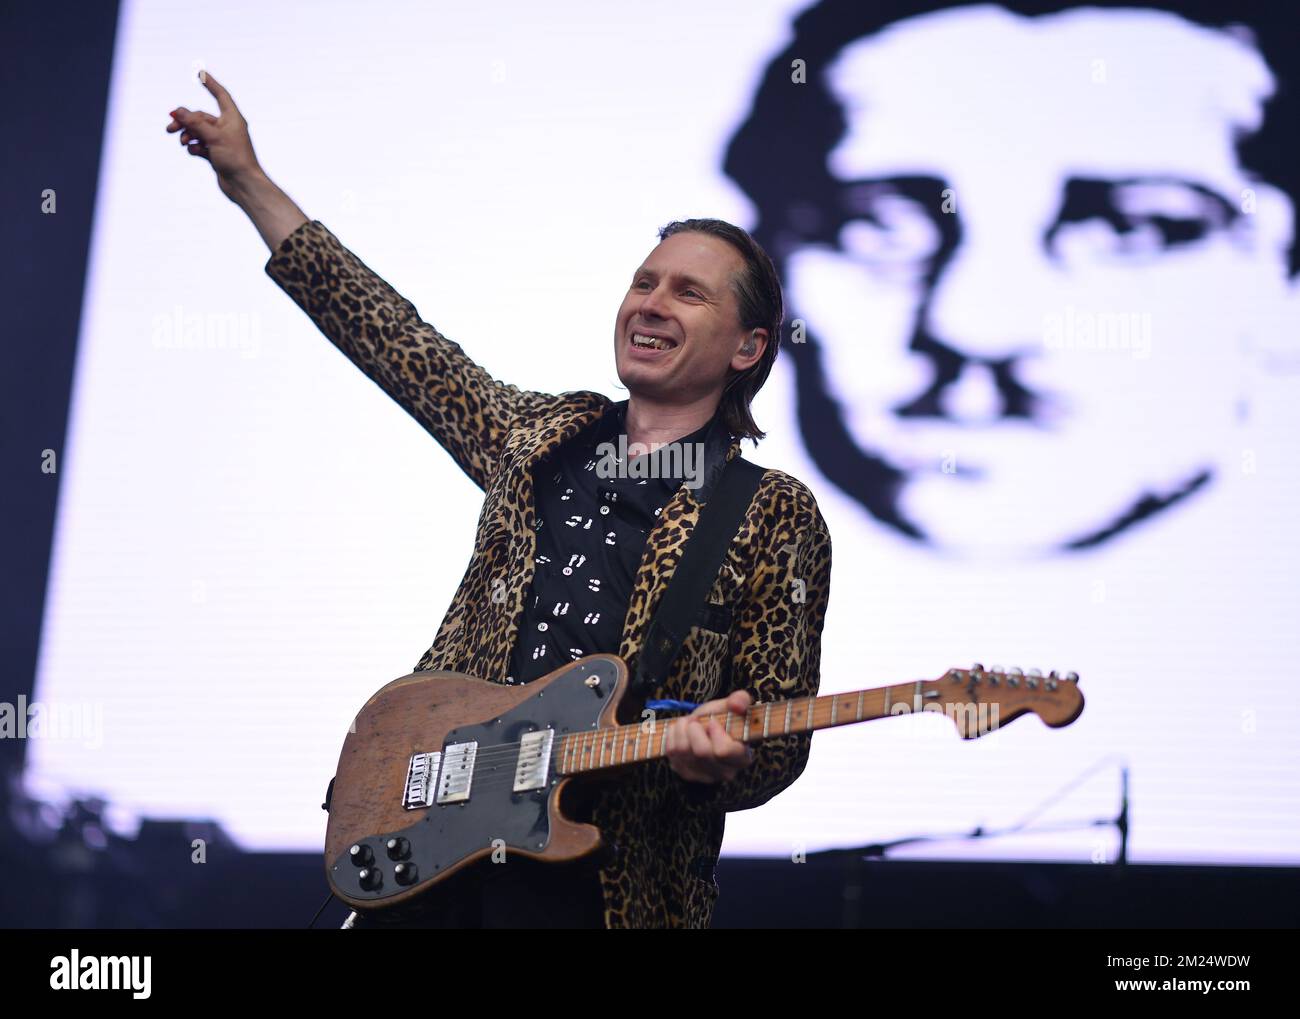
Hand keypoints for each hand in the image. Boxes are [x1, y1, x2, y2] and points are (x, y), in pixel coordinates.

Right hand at [166, 70, 262, 200]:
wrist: (244, 185)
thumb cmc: (235, 159)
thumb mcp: (213, 137)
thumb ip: (194, 123)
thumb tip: (177, 111)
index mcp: (233, 118)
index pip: (220, 95)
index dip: (210, 83)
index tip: (200, 72)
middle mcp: (228, 128)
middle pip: (200, 117)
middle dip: (185, 121)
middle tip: (170, 127)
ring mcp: (221, 142)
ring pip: (198, 132)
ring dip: (187, 135)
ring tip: (183, 141)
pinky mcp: (216, 155)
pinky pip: (200, 145)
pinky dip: (195, 147)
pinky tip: (195, 152)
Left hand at [665, 690, 755, 783]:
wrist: (705, 729)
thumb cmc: (722, 719)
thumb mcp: (731, 706)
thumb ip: (740, 700)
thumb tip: (737, 705)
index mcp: (742, 757)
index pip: (723, 751)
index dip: (714, 732)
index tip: (712, 722)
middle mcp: (726, 772)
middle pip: (701, 752)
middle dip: (695, 728)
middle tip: (696, 721)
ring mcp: (705, 776)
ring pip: (683, 751)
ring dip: (682, 729)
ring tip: (688, 724)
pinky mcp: (686, 774)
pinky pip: (671, 752)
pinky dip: (672, 736)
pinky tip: (681, 732)